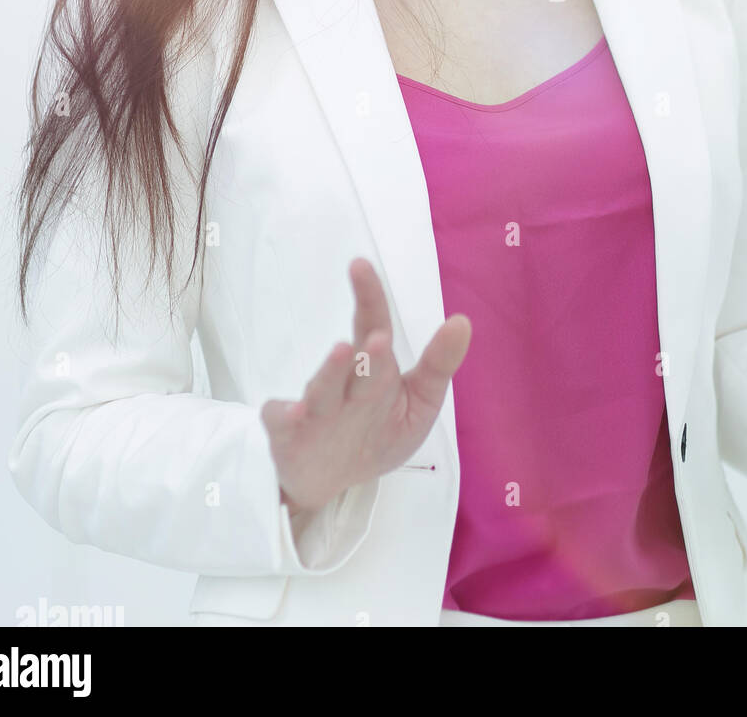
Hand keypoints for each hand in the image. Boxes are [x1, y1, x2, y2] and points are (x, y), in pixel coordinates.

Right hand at [261, 257, 471, 512]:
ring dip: (330, 372)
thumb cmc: (377, 432)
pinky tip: (295, 412)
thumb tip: (463, 321)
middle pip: (355, 361)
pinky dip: (285, 415)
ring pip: (322, 387)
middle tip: (380, 337)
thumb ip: (438, 365)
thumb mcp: (418, 404)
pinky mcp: (288, 433)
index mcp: (372, 368)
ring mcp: (314, 406)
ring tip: (342, 352)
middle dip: (368, 351)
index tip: (360, 264)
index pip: (371, 324)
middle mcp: (342, 381)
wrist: (330, 481)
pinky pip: (283, 420)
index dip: (368, 295)